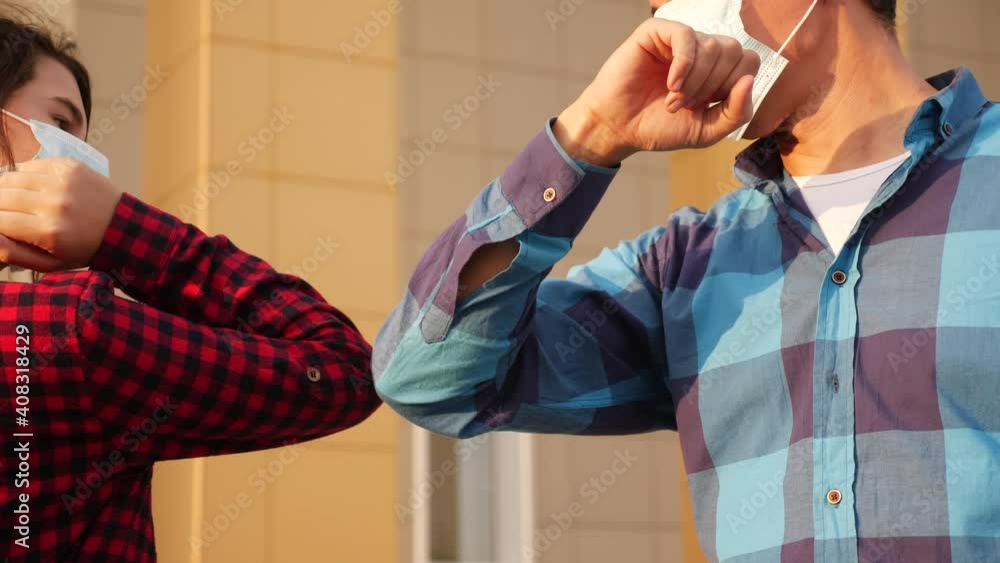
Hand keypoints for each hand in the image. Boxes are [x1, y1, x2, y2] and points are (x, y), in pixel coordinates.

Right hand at [0, 158, 122, 271]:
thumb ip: (12, 253)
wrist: (122, 225)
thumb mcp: (50, 263)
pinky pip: (30, 165)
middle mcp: (54, 203)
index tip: (1, 224)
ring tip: (10, 200)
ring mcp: (62, 181)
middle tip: (4, 213)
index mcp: (49, 231)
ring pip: (11, 177)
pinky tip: (28, 187)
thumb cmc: (82, 249)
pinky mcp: (69, 166)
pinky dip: (22, 175)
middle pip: (1, 196)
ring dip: (3, 188)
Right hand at [554, 18, 760, 166]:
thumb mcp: (707, 130)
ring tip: (673, 100)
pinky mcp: (657, 32)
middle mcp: (702, 49)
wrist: (619, 128)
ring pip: (712, 46)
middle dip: (712, 86)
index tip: (703, 107)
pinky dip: (684, 64)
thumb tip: (748, 81)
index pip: (748, 62)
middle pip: (734, 51)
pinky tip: (671, 84)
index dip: (730, 89)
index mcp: (717, 68)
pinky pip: (686, 36)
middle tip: (685, 105)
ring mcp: (680, 39)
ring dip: (695, 81)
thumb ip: (736, 113)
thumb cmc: (659, 127)